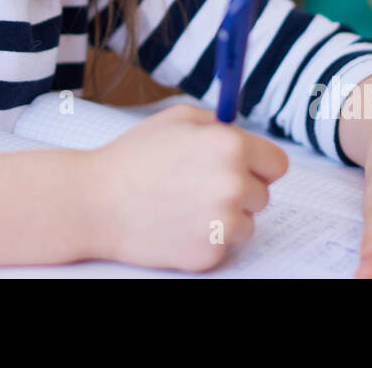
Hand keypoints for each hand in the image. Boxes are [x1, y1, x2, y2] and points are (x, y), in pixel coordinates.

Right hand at [87, 104, 287, 270]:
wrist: (94, 202)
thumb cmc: (132, 157)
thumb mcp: (177, 118)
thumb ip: (219, 124)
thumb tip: (246, 138)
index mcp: (230, 146)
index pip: (277, 164)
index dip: (258, 165)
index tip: (242, 168)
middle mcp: (232, 184)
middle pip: (263, 195)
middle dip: (238, 190)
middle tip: (197, 185)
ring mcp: (222, 223)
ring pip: (247, 223)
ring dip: (224, 217)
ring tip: (183, 204)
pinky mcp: (209, 253)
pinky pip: (224, 246)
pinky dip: (205, 238)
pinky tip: (175, 224)